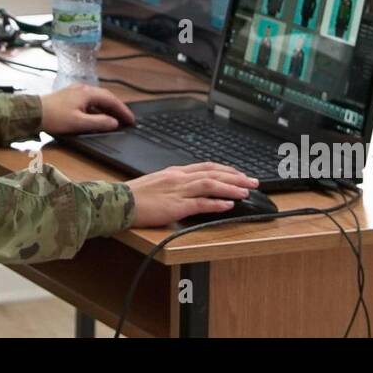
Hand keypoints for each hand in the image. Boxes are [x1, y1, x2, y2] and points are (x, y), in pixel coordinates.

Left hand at [39, 84, 134, 134]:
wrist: (32, 113)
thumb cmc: (55, 117)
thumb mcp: (79, 123)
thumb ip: (99, 122)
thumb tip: (114, 122)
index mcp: (87, 92)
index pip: (112, 100)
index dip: (123, 110)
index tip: (132, 120)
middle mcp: (83, 88)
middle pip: (106, 97)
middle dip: (118, 108)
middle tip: (127, 120)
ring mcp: (76, 91)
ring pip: (98, 99)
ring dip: (108, 108)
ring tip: (116, 119)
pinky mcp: (70, 96)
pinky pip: (90, 101)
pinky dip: (98, 109)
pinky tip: (98, 117)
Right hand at [126, 163, 259, 225]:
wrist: (118, 202)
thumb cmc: (134, 196)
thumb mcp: (157, 183)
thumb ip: (173, 184)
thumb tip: (188, 189)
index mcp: (175, 172)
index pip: (205, 167)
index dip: (225, 169)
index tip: (239, 173)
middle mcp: (179, 178)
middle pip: (213, 173)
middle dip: (235, 177)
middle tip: (253, 181)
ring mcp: (178, 191)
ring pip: (210, 185)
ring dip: (231, 188)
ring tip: (247, 191)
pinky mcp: (175, 206)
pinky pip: (200, 203)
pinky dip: (216, 203)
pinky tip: (229, 204)